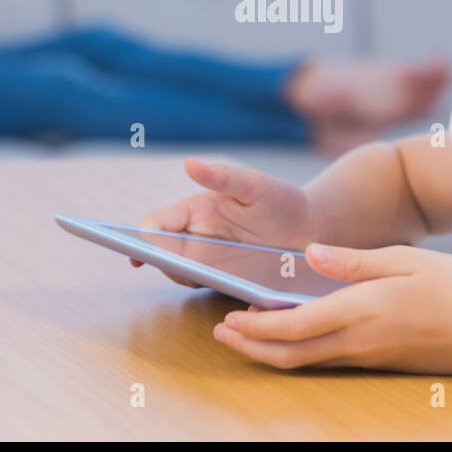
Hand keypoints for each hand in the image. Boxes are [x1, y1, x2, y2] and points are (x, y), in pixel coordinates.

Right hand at [129, 157, 313, 288]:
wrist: (313, 229)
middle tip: (187, 269)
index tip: (139, 254)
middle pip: (162, 255)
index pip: (155, 227)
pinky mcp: (226, 279)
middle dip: (166, 264)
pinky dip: (209, 289)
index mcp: (195, 211)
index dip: (141, 241)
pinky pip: (207, 288)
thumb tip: (189, 162)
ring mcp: (209, 260)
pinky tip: (227, 289)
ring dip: (186, 278)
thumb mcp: (254, 185)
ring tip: (206, 277)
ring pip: (182, 274)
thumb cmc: (281, 200)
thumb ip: (222, 176)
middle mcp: (196, 236)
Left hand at [211, 243, 451, 376]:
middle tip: (221, 333)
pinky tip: (286, 337)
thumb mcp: (403, 259)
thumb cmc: (451, 288)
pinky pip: (324, 362)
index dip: (257, 325)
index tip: (230, 317)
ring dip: (268, 352)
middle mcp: (358, 341)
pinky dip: (295, 352)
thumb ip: (353, 260)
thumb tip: (310, 252)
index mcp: (361, 310)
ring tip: (242, 336)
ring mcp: (365, 356)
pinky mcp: (373, 362)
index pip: (295, 324)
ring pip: (304, 363)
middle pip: (290, 354)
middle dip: (250, 346)